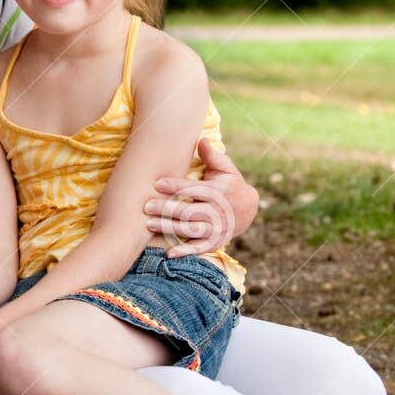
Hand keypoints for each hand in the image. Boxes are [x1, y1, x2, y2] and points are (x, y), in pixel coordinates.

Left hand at [144, 138, 258, 256]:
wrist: (248, 209)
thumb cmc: (229, 183)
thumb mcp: (225, 168)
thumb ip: (212, 156)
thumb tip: (201, 140)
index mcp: (218, 191)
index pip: (194, 188)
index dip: (176, 186)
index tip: (157, 183)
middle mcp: (218, 211)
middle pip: (190, 210)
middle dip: (168, 208)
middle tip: (147, 206)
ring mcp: (216, 228)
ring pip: (191, 229)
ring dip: (170, 228)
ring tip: (149, 224)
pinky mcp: (214, 242)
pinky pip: (199, 248)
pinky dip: (185, 252)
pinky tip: (169, 254)